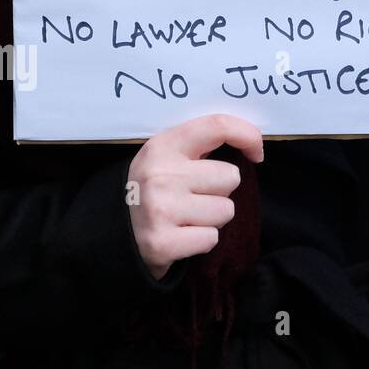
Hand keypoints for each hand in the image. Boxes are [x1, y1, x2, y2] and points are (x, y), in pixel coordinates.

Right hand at [127, 114, 263, 279]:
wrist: (112, 235)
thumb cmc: (155, 191)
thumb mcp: (169, 156)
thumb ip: (201, 143)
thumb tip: (252, 141)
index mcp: (164, 146)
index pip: (218, 126)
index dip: (248, 136)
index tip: (256, 154)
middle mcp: (160, 174)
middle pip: (230, 178)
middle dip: (220, 191)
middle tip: (193, 197)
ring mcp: (159, 208)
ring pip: (225, 210)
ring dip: (212, 218)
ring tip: (186, 217)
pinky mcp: (160, 243)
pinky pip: (211, 238)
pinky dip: (201, 242)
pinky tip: (181, 237)